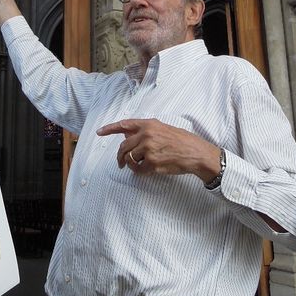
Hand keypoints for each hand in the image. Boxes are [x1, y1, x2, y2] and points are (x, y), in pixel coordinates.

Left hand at [97, 118, 218, 182]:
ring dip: (131, 164)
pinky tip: (147, 170)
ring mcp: (148, 149)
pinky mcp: (152, 163)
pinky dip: (140, 172)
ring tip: (139, 166)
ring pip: (130, 158)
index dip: (110, 128)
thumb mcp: (163, 128)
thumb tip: (129, 136)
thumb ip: (145, 131)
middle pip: (124, 146)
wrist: (195, 152)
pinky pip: (138, 169)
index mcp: (149, 124)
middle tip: (120, 163)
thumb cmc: (182, 140)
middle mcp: (146, 135)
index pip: (124, 125)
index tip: (100, 132)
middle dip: (120, 156)